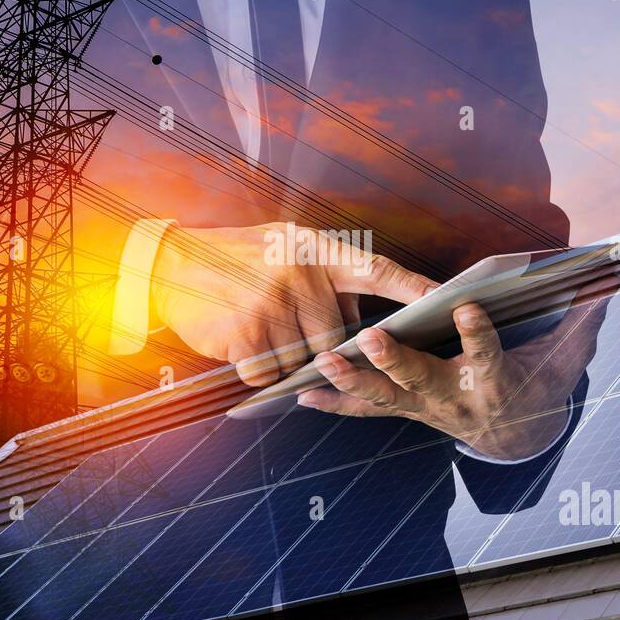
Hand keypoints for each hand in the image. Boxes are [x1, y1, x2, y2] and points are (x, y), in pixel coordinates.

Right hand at [150, 222, 436, 385]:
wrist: (170, 264)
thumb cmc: (232, 258)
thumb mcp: (283, 246)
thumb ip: (323, 274)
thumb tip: (359, 312)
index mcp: (315, 250)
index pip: (378, 270)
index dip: (414, 288)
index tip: (449, 300)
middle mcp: (300, 274)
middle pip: (336, 336)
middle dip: (314, 343)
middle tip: (281, 324)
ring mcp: (274, 304)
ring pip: (302, 359)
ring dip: (281, 356)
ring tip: (252, 324)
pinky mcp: (248, 334)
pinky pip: (269, 373)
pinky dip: (255, 367)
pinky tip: (237, 339)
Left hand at [296, 283, 612, 460]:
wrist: (517, 436)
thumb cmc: (541, 385)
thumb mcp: (568, 358)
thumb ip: (582, 323)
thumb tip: (605, 283)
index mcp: (495, 383)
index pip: (489, 355)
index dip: (479, 334)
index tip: (468, 308)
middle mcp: (455, 400)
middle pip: (422, 380)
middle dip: (395, 361)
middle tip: (371, 337)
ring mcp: (425, 409)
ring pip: (385, 397)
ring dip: (352, 379)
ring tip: (321, 359)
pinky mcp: (405, 411)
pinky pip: (367, 412)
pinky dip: (336, 403)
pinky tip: (302, 394)